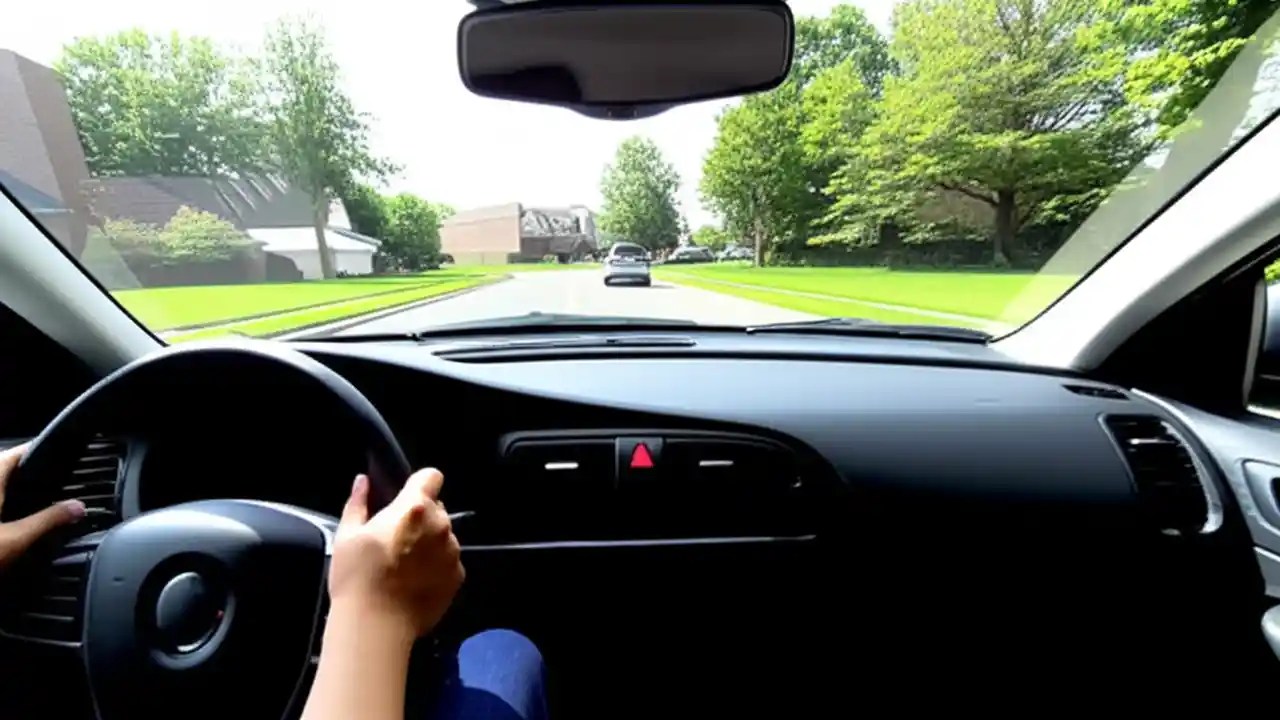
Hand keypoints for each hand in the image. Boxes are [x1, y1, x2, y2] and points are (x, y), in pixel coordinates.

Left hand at [0, 443, 85, 569]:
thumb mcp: (16, 540)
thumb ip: (49, 520)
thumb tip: (79, 506)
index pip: (16, 454)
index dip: (37, 450)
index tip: (60, 454)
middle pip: (3, 469)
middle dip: (25, 473)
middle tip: (51, 481)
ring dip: (9, 491)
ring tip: (32, 501)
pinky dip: (2, 507)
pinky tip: (9, 522)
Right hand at [329, 469, 463, 637]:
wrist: (377, 626)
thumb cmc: (357, 578)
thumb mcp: (347, 536)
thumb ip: (358, 503)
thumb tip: (363, 482)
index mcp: (414, 508)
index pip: (431, 476)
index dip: (419, 483)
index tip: (405, 497)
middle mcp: (440, 526)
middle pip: (437, 508)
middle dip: (420, 516)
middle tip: (396, 537)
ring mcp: (452, 552)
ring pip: (443, 536)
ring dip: (429, 542)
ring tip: (404, 564)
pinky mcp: (457, 577)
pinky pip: (449, 561)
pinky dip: (436, 566)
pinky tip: (415, 581)